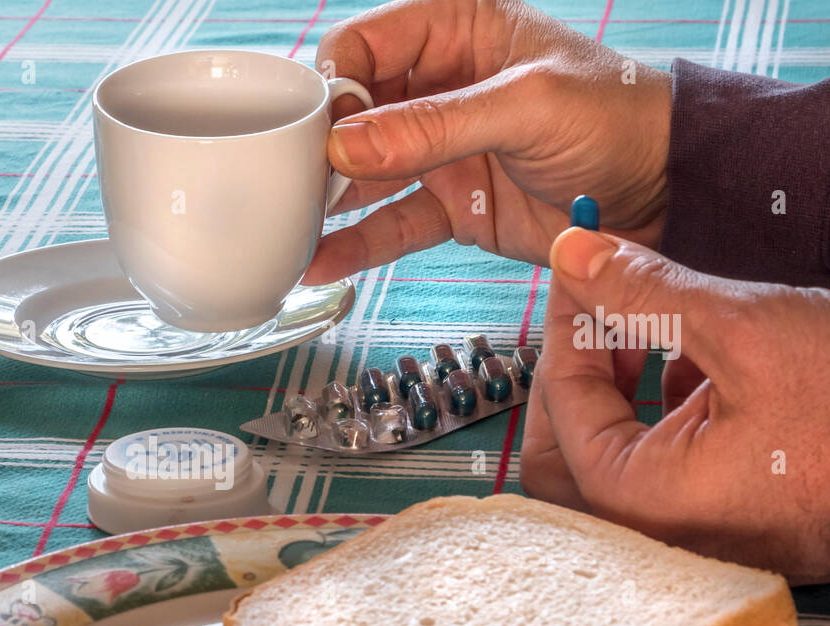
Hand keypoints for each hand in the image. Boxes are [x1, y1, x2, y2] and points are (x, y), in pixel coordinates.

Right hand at [303, 0, 670, 284]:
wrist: (667, 188)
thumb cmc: (616, 115)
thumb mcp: (525, 105)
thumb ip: (433, 125)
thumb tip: (346, 146)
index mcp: (455, 33)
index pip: (363, 48)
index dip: (332, 88)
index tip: (316, 131)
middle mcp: (437, 90)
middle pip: (350, 116)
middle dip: (315, 152)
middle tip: (288, 188)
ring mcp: (439, 152)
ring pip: (362, 176)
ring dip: (325, 204)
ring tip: (285, 232)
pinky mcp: (451, 206)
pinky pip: (391, 225)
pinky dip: (356, 247)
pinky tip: (319, 265)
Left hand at [520, 227, 829, 584]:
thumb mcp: (748, 329)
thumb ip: (645, 292)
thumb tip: (576, 252)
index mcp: (644, 497)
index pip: (563, 406)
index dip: (566, 327)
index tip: (581, 274)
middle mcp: (658, 533)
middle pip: (563, 455)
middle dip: (574, 374)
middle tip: (600, 311)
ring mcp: (696, 534)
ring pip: (614, 461)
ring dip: (620, 390)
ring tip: (654, 331)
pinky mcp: (733, 523)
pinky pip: (666, 472)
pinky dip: (664, 415)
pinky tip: (700, 369)